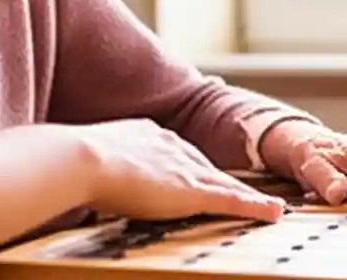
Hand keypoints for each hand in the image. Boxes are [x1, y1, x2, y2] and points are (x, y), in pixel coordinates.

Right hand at [74, 119, 285, 222]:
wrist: (82, 158)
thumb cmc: (71, 161)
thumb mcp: (84, 159)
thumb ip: (92, 168)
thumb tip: (72, 177)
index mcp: (145, 134)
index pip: (175, 152)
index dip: (188, 165)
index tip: (194, 172)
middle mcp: (171, 146)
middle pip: (205, 166)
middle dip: (223, 179)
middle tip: (243, 189)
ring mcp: (184, 168)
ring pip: (224, 183)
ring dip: (247, 195)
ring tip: (268, 204)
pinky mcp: (191, 191)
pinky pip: (232, 201)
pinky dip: (255, 207)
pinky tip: (274, 212)